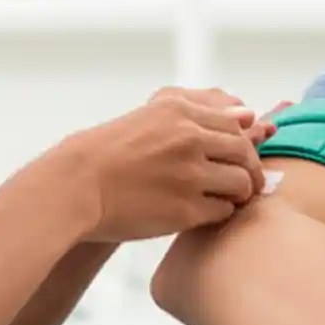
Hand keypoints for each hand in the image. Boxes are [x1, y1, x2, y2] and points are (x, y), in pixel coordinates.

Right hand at [55, 87, 272, 242]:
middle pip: (244, 152)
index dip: (242, 143)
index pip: (235, 123)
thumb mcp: (150, 118)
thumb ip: (197, 111)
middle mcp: (188, 137)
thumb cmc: (107, 153)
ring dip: (238, 193)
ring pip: (241, 182)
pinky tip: (203, 213)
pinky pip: (223, 211)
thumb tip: (249, 113)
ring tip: (222, 199)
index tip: (236, 157)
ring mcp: (189, 174)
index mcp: (178, 110)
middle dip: (249, 170)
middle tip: (242, 183)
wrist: (74, 186)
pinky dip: (219, 213)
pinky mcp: (186, 209)